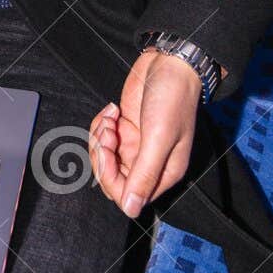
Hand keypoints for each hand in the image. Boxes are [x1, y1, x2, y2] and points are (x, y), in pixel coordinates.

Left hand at [88, 50, 201, 218]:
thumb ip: (145, 174)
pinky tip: (113, 110)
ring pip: (104, 160)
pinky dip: (101, 124)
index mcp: (163, 173)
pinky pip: (102, 139)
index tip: (109, 149)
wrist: (170, 62)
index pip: (128, 197)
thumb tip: (131, 210)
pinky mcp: (125, 130)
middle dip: (102, 156)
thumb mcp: (160, 137)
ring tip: (111, 117)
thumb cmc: (172, 98)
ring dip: (100, 137)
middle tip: (109, 130)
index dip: (111, 178)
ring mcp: (135, 147)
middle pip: (111, 180)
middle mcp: (149, 164)